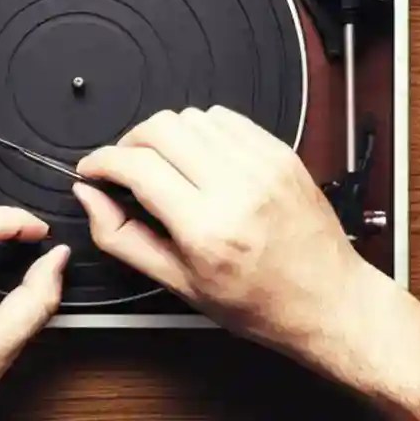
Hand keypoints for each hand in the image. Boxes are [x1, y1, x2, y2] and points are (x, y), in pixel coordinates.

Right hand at [72, 106, 363, 364]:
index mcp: (207, 228)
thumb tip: (90, 197)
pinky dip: (201, 131)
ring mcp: (262, 164)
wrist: (329, 300)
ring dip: (166, 135)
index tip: (92, 169)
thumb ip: (123, 237)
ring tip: (165, 166)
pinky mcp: (279, 152)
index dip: (101, 161)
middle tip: (125, 168)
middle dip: (129, 143)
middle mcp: (236, 187)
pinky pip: (225, 119)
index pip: (136, 165)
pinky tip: (200, 159)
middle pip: (160, 128)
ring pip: (190, 117)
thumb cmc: (260, 303)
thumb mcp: (179, 284)